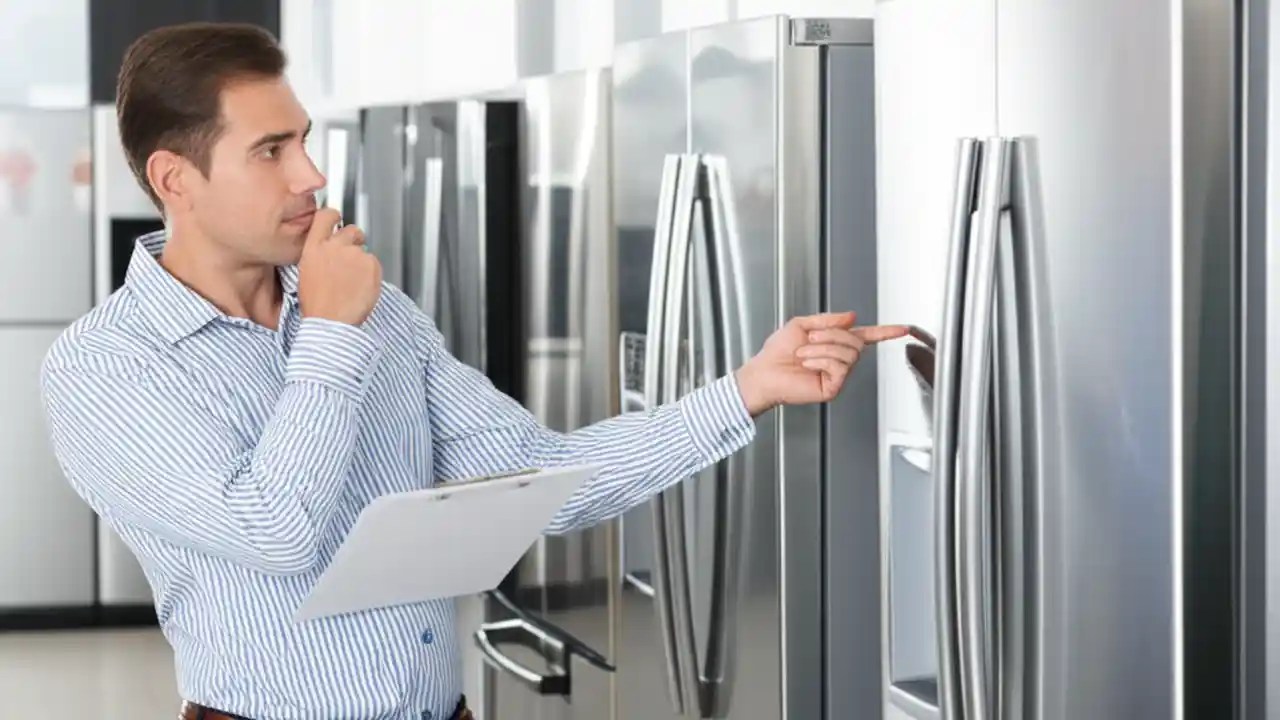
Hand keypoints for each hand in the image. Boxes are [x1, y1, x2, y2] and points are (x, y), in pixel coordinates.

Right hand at [297, 208, 382, 325]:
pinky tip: (361, 288)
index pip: (325, 216)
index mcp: (314, 247)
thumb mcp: (307, 273)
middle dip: (355, 240)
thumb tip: (330, 252)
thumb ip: (320, 255)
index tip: (337, 218)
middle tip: (352, 260)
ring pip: (364, 251)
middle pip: (351, 230)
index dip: (334, 216)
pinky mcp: (371, 263)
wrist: (331, 322)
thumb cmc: (318, 305)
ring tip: (353, 284)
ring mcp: (354, 253)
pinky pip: (374, 264)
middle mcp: (334, 246)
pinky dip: (371, 274)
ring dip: (362, 263)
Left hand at [734, 311, 908, 415]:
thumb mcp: (802, 325)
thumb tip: (852, 316)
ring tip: (804, 353)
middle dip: (832, 335)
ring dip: (822, 347)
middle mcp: (839, 360)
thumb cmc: (777, 352)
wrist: (764, 372)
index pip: (865, 336)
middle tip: (810, 339)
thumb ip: (828, 319)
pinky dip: (821, 359)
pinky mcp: (833, 387)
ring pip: (848, 353)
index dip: (885, 332)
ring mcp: (838, 375)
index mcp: (834, 344)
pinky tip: (807, 364)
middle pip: (856, 341)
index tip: (902, 328)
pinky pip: (839, 366)